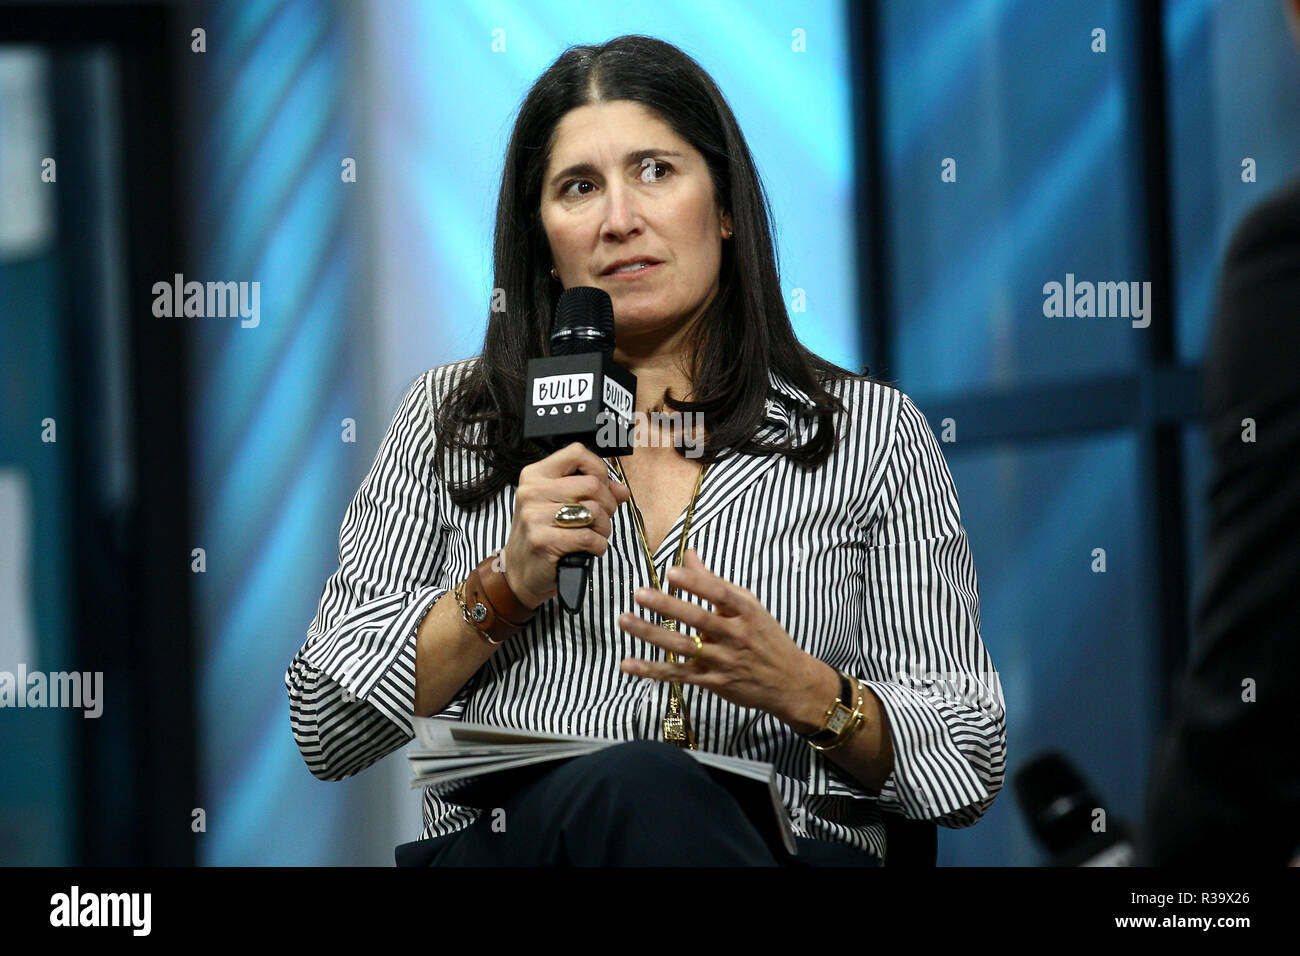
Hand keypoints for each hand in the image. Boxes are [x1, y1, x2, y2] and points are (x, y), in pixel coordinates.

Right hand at [501, 442, 630, 608]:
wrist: (519, 571)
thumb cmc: (543, 534)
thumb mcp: (561, 505)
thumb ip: (592, 492)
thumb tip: (622, 490)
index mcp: (536, 475)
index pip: (576, 453)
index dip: (599, 468)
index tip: (602, 486)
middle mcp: (532, 492)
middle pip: (592, 484)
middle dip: (608, 504)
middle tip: (602, 518)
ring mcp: (535, 516)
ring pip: (593, 511)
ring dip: (604, 527)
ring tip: (596, 534)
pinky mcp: (543, 540)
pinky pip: (588, 537)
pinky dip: (598, 545)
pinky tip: (591, 548)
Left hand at [616, 548, 832, 726]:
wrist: (789, 681)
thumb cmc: (765, 636)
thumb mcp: (748, 605)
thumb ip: (715, 582)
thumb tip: (689, 554)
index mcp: (746, 612)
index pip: (720, 594)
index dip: (696, 583)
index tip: (672, 572)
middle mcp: (735, 636)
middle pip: (698, 620)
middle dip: (668, 606)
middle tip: (640, 593)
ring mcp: (723, 660)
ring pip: (683, 647)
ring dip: (652, 634)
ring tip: (625, 620)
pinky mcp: (712, 681)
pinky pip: (678, 675)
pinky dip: (652, 671)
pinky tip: (629, 664)